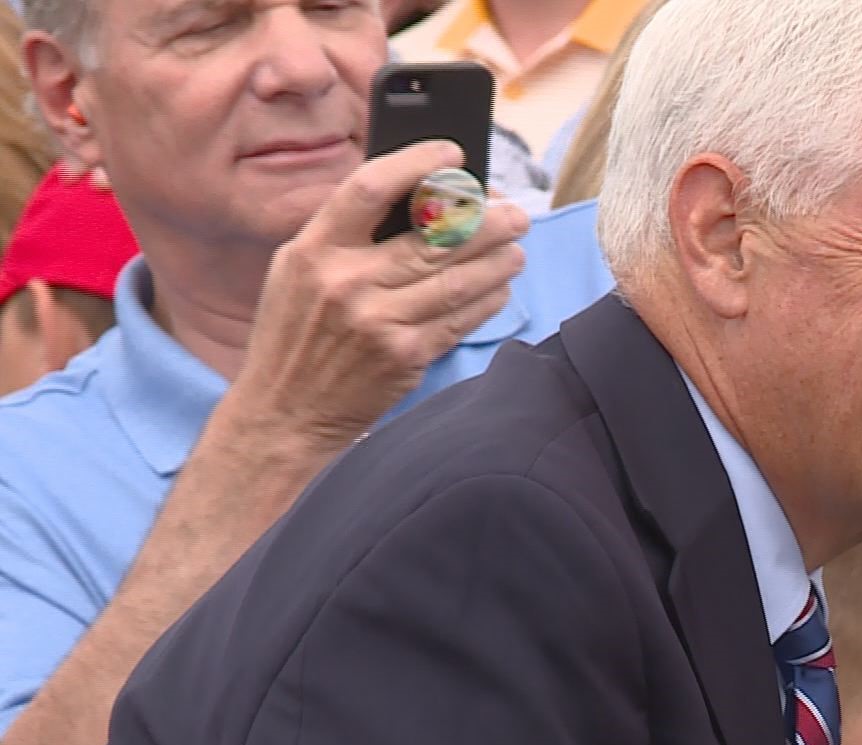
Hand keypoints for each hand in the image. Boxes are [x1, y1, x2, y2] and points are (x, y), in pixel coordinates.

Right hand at [221, 141, 529, 455]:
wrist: (283, 413)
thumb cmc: (296, 334)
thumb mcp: (298, 272)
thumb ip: (345, 234)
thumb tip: (418, 193)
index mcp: (313, 250)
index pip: (370, 187)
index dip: (417, 163)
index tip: (452, 153)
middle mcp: (345, 282)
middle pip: (433, 235)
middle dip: (486, 219)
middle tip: (514, 212)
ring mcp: (378, 321)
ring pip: (457, 278)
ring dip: (498, 260)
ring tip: (516, 247)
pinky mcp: (405, 355)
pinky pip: (461, 318)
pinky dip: (488, 299)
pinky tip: (499, 287)